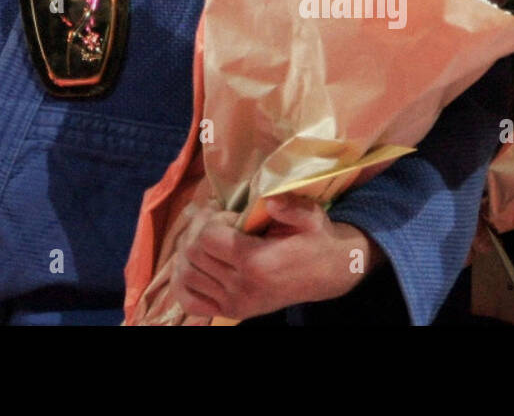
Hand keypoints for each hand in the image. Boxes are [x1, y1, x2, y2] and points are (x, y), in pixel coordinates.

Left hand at [169, 195, 381, 320]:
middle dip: (196, 229)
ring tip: (203, 236)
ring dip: (187, 250)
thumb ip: (291, 208)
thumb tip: (269, 200)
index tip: (226, 211)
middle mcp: (241, 287)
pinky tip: (194, 263)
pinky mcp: (231, 312)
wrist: (329, 274)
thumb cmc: (316, 240)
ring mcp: (234, 303)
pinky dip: (183, 281)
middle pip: (192, 254)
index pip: (206, 238)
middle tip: (213, 218)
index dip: (210, 218)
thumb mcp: (311, 217)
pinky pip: (190, 301)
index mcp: (257, 263)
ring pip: (186, 274)